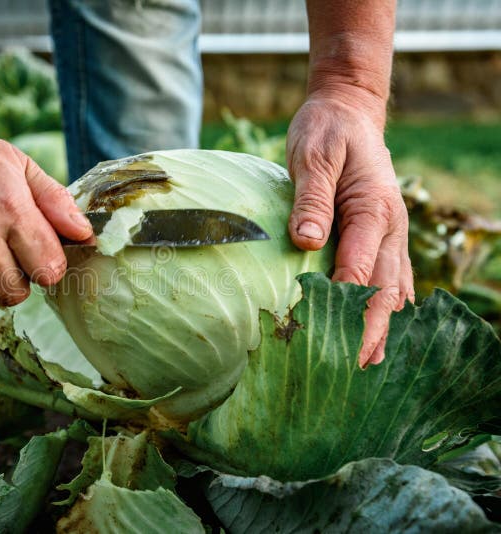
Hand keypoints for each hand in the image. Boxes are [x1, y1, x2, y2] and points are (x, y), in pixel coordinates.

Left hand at [286, 91, 413, 366]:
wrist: (347, 113)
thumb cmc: (326, 132)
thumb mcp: (312, 155)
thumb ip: (310, 198)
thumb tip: (305, 242)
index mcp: (374, 209)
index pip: (359, 269)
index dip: (344, 307)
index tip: (326, 339)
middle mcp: (390, 227)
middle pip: (382, 290)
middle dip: (367, 331)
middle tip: (350, 369)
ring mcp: (390, 234)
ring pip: (392, 290)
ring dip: (380, 328)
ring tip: (366, 367)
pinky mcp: (381, 236)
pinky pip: (390, 279)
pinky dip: (386, 310)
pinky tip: (376, 334)